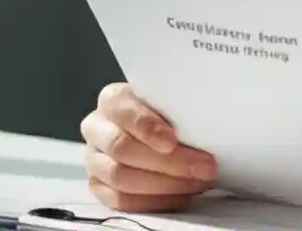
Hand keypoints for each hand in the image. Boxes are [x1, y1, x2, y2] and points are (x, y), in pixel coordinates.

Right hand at [80, 83, 216, 211]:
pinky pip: (121, 201)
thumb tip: (207, 126)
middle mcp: (96, 128)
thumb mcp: (172, 103)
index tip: (172, 141)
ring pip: (120, 178)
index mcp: (112, 99)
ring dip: (165, 184)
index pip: (122, 111)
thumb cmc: (166, 115)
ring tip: (197, 182)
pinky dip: (155, 201)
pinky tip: (181, 196)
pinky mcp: (98, 186)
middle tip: (203, 167)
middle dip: (167, 162)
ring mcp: (93, 159)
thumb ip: (179, 109)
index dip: (147, 127)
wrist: (153, 133)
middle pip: (122, 149)